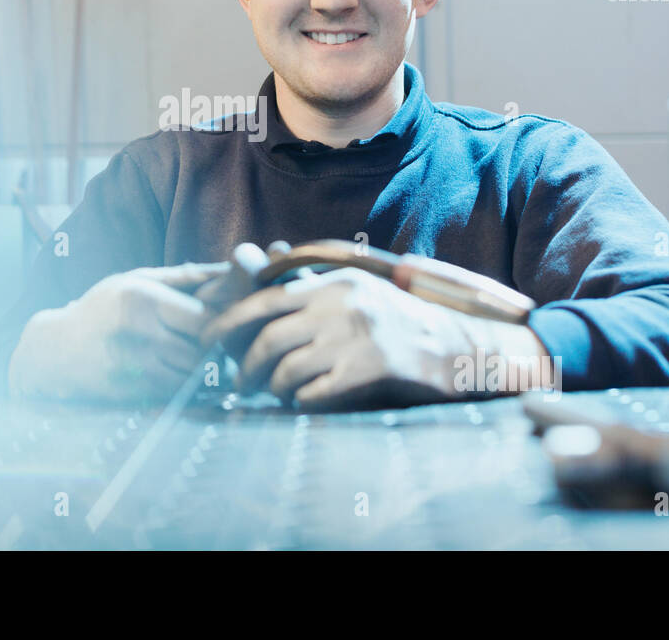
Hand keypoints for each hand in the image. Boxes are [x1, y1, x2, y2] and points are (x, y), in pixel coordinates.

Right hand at [9, 262, 228, 402]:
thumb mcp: (137, 281)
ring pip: (194, 376)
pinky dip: (190, 388)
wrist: (55, 350)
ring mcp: (134, 367)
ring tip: (212, 364)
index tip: (229, 324)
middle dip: (221, 351)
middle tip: (228, 348)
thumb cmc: (102, 309)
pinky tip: (189, 379)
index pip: (205, 317)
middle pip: (203, 349)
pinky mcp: (131, 394)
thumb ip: (185, 276)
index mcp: (144, 299)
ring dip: (210, 373)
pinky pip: (177, 394)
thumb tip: (230, 268)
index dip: (224, 323)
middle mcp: (139, 333)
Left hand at [201, 266, 544, 410]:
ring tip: (273, 394)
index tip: (209, 339)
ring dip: (271, 388)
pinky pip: (311, 394)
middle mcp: (342, 305)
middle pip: (267, 338)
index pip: (265, 298)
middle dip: (244, 365)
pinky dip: (298, 403)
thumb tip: (261, 265)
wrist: (459, 349)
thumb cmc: (401, 321)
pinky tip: (302, 403)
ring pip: (285, 370)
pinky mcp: (368, 372)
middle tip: (237, 380)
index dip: (228, 321)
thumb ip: (313, 284)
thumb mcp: (359, 290)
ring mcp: (355, 339)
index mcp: (336, 281)